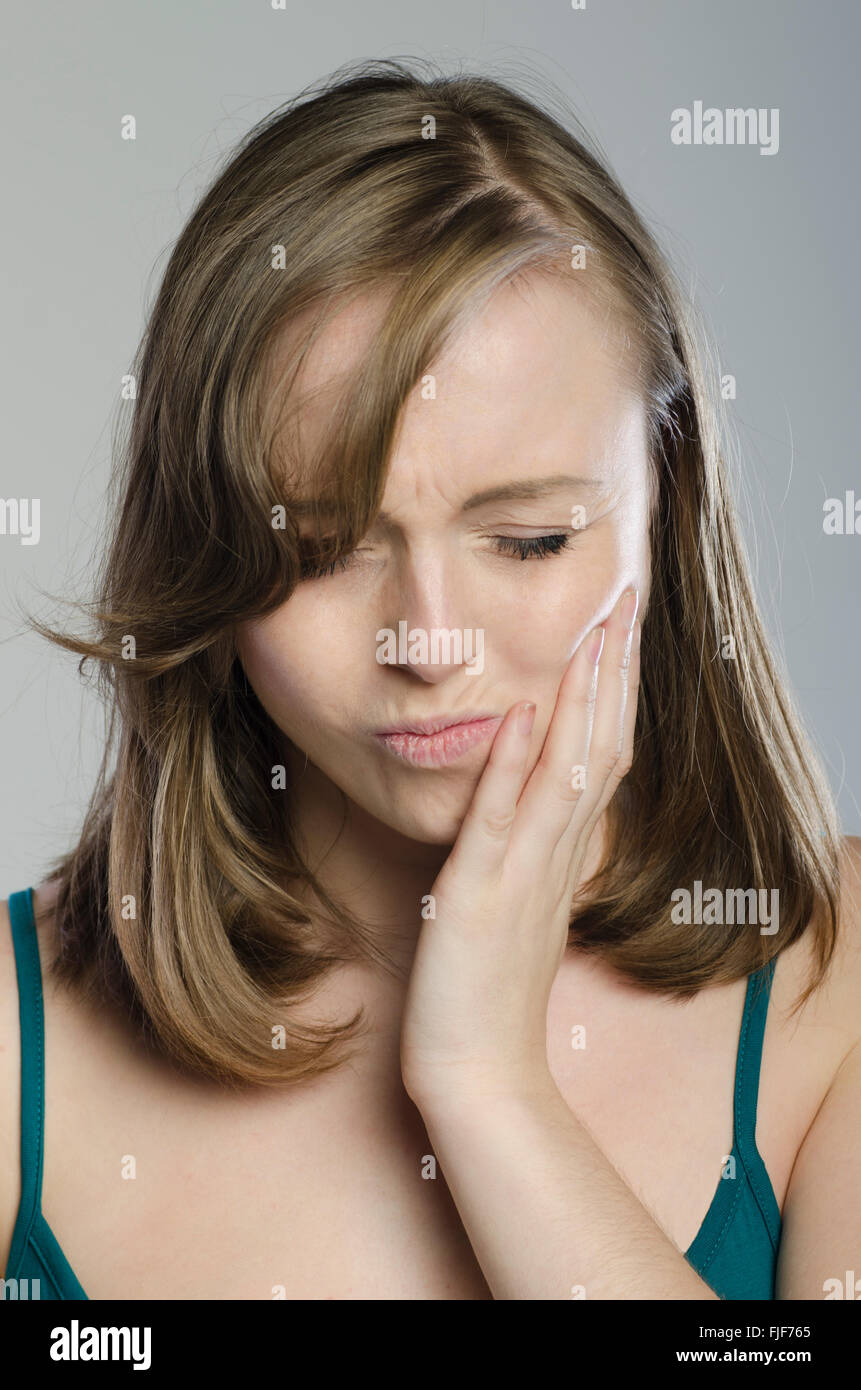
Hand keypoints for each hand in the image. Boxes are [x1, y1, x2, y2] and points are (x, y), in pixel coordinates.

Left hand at [400, 588, 640, 1112]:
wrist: (477, 1072)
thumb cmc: (488, 991)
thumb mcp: (517, 904)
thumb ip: (529, 848)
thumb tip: (525, 793)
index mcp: (562, 855)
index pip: (602, 755)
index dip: (615, 689)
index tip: (620, 628)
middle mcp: (555, 856)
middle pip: (602, 747)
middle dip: (614, 671)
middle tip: (628, 600)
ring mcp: (523, 875)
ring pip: (569, 772)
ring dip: (584, 698)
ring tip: (598, 630)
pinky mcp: (480, 897)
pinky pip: (502, 821)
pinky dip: (516, 764)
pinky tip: (528, 711)